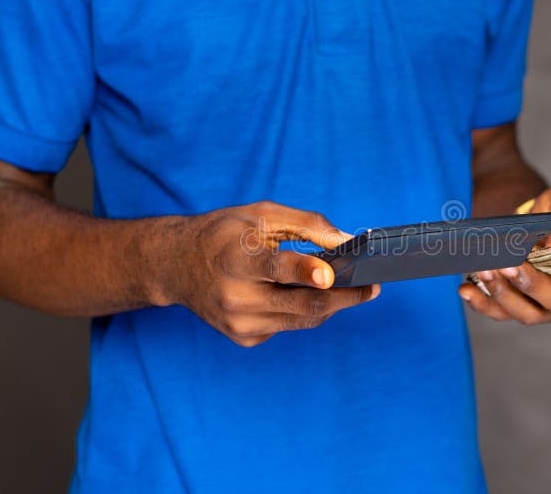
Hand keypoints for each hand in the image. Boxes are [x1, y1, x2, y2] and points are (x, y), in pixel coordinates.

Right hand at [157, 201, 379, 346]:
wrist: (177, 266)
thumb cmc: (224, 233)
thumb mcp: (261, 213)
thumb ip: (307, 224)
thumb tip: (347, 241)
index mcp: (235, 259)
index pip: (275, 268)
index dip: (306, 271)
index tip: (332, 273)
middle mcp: (235, 297)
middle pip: (301, 304)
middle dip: (344, 297)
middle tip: (373, 287)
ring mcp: (239, 323)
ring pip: (302, 319)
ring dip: (331, 305)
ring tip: (351, 288)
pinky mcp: (245, 338)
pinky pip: (289, 326)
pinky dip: (304, 310)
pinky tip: (305, 295)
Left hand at [459, 187, 550, 324]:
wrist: (536, 220)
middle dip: (532, 284)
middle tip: (509, 263)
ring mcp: (548, 306)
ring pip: (529, 314)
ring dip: (504, 294)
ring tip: (484, 269)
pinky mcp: (520, 307)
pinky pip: (501, 313)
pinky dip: (481, 303)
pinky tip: (465, 288)